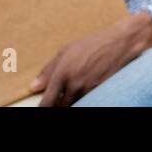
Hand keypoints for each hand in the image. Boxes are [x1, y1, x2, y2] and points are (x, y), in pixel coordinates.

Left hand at [31, 13, 151, 106]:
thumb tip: (33, 87)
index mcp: (62, 73)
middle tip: (57, 97)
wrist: (119, 43)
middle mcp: (74, 84)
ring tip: (71, 90)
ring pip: (73, 104)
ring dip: (69, 101)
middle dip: (57, 104)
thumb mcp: (65, 51)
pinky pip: (86, 100)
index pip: (46, 102)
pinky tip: (83, 88)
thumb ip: (47, 70)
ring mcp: (87, 89)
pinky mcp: (99, 91)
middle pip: (60, 107)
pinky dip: (82, 97)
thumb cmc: (91, 44)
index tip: (40, 108)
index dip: (42, 108)